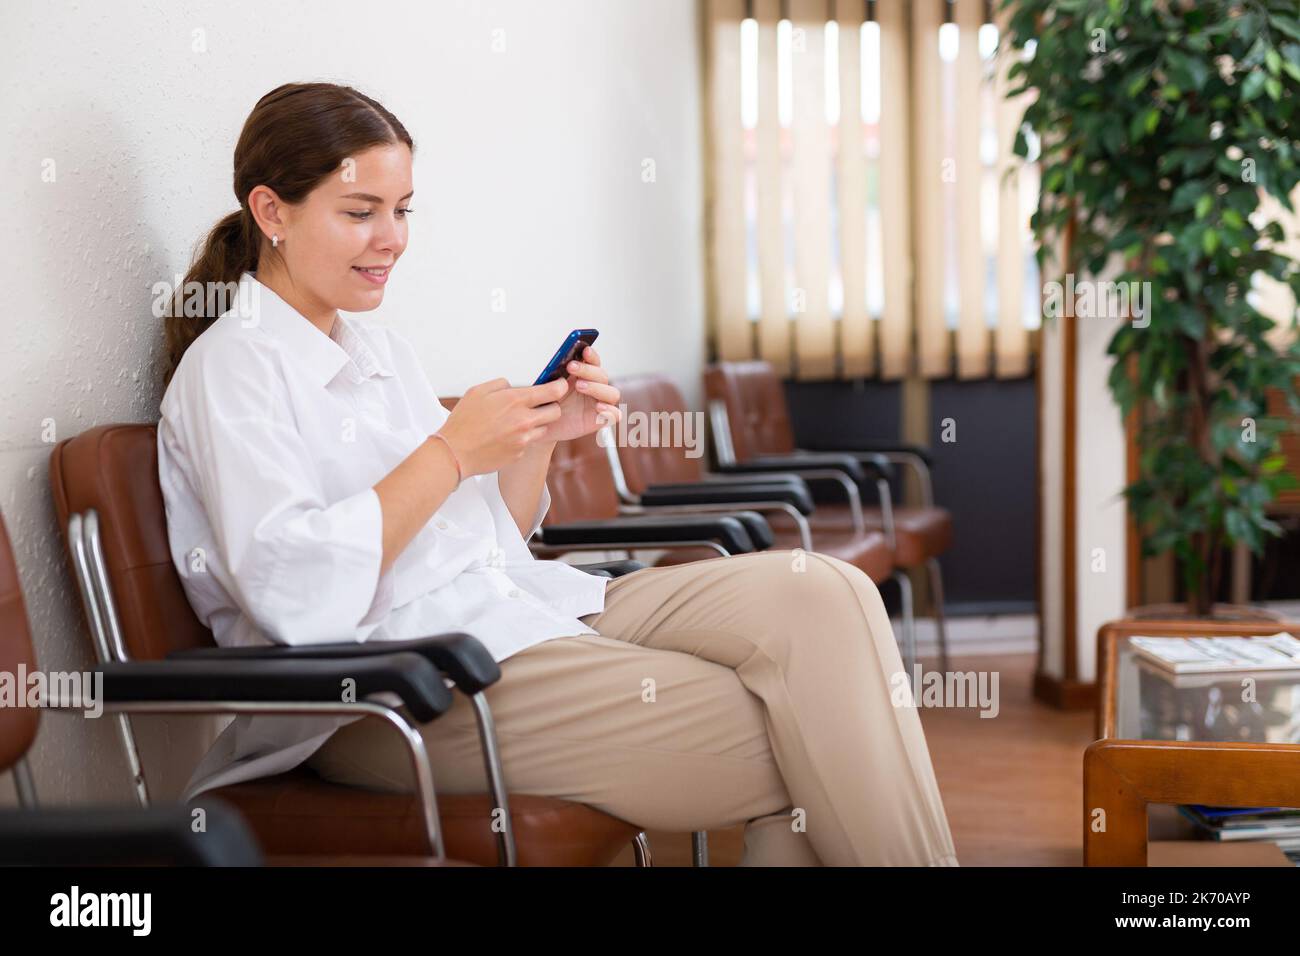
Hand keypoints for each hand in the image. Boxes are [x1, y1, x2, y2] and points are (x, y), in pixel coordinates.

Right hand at [435, 376, 566, 476]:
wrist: (456, 453)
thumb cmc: (463, 422)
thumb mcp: (478, 391)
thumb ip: (501, 384)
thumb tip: (513, 386)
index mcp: (515, 401)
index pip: (553, 391)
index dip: (561, 387)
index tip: (561, 386)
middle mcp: (524, 420)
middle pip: (556, 412)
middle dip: (551, 407)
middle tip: (540, 406)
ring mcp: (523, 439)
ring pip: (544, 428)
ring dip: (536, 424)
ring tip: (517, 422)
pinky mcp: (520, 453)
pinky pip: (529, 442)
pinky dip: (522, 438)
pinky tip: (506, 436)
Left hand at [536, 345, 620, 443]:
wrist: (542, 427)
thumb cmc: (546, 405)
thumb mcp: (545, 387)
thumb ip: (553, 376)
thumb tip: (557, 362)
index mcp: (583, 376)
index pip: (593, 362)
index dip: (591, 355)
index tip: (584, 350)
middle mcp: (594, 388)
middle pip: (602, 375)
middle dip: (588, 370)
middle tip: (571, 367)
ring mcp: (599, 403)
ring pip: (612, 393)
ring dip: (597, 387)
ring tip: (580, 386)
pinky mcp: (601, 419)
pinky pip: (615, 414)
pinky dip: (610, 410)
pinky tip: (598, 407)